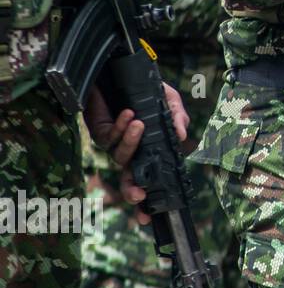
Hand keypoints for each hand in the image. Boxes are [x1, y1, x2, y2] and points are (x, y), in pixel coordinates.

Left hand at [85, 83, 189, 225]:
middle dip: (133, 190)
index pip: (149, 178)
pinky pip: (108, 137)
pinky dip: (120, 127)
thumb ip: (176, 117)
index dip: (147, 200)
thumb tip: (180, 135)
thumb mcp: (168, 101)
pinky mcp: (99, 132)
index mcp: (148, 150)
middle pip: (129, 180)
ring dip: (130, 143)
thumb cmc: (146, 89)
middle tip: (140, 195)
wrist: (119, 70)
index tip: (148, 218)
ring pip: (120, 156)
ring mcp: (114, 144)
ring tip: (140, 124)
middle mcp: (130, 152)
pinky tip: (129, 114)